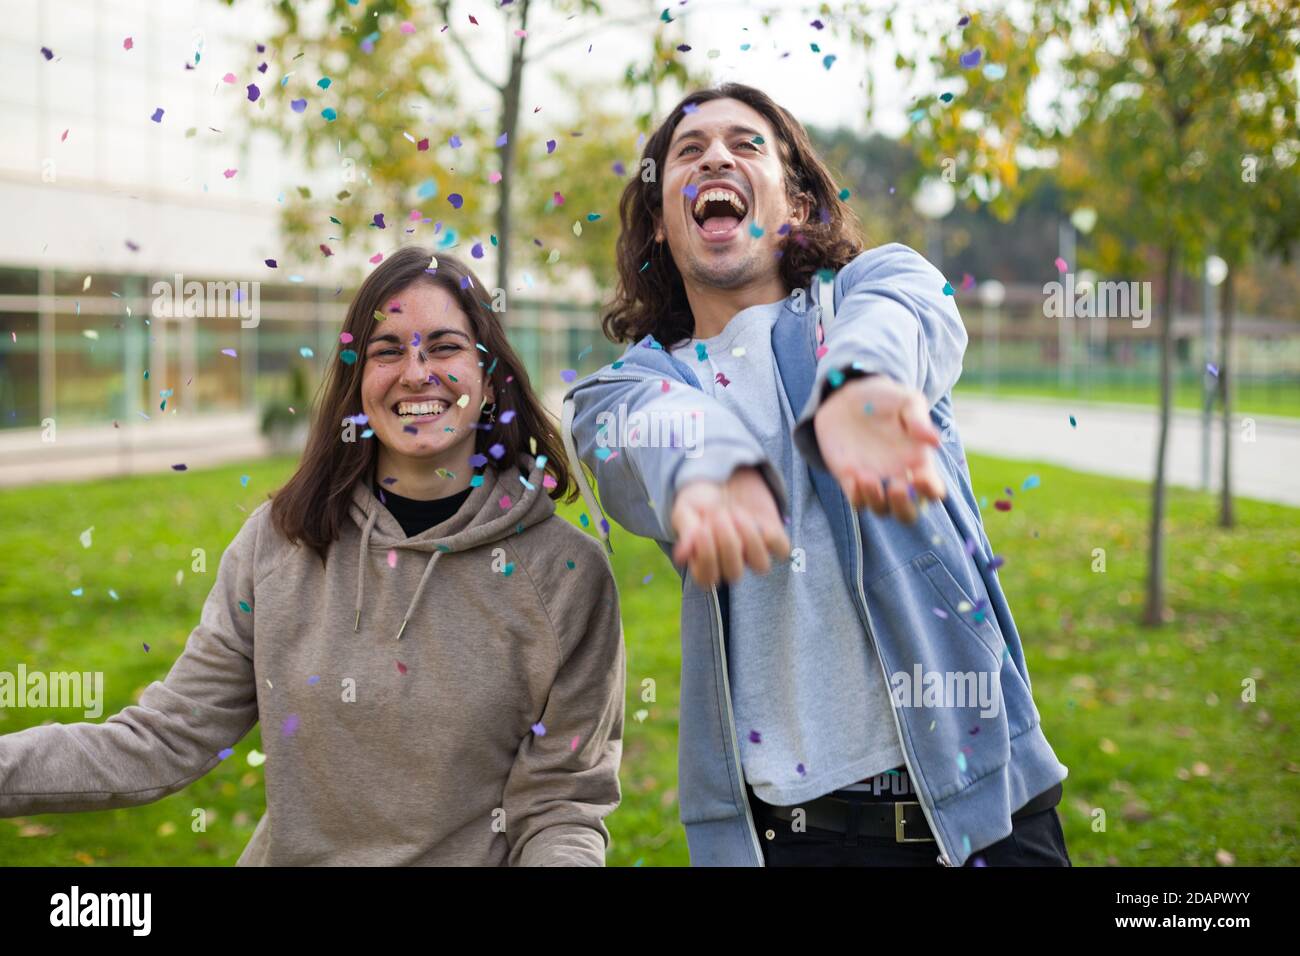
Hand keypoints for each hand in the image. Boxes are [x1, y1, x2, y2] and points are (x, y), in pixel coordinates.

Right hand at [670, 466, 790, 588]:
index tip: (701, 529)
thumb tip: (681, 556)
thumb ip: (686, 532)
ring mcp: (753, 552)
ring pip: (761, 565)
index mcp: (706, 562)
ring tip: (736, 514)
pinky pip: (782, 549)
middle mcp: (731, 563)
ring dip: (749, 539)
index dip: (706, 556)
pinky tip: (756, 519)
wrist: (722, 476)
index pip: (707, 579)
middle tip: (718, 514)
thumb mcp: (686, 510)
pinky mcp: (773, 537)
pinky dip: (771, 535)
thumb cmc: (699, 500)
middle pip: (734, 573)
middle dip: (726, 542)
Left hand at [813, 374, 945, 522]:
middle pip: (908, 513)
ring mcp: (875, 481)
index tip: (919, 476)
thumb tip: (935, 441)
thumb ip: (919, 420)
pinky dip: (858, 497)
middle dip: (904, 508)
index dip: (930, 491)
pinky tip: (855, 474)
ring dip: (877, 501)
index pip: (933, 491)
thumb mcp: (906, 402)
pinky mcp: (850, 480)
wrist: (847, 395)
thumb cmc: (884, 398)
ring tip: (868, 476)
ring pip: (882, 511)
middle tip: (896, 486)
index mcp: (918, 462)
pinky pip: (858, 503)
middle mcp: (899, 477)